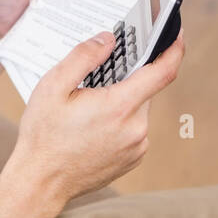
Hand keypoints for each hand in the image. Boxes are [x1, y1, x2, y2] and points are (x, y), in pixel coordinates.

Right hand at [7, 27, 185, 210]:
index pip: (163, 71)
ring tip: (88, 110)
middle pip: (144, 89)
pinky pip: (134, 129)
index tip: (176, 36)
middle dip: (126, 79)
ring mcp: (137, 146)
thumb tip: (106, 40)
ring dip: (121, 102)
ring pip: (138, 110)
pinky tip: (93, 128)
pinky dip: (119, 122)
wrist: (41, 181)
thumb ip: (83, 58)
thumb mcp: (52, 87)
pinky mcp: (134, 158)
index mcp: (119, 106)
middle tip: (98, 80)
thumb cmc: (44, 136)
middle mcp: (136, 128)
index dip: (174, 50)